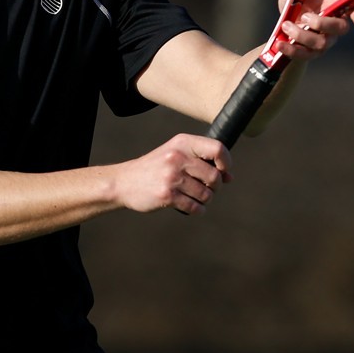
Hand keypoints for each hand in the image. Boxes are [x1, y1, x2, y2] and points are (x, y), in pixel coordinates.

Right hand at [113, 134, 230, 215]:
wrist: (123, 182)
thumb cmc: (154, 168)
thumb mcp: (176, 155)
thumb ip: (202, 162)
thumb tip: (229, 177)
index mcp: (182, 143)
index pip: (218, 148)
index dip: (226, 162)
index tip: (224, 172)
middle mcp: (177, 157)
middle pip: (215, 176)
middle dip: (215, 187)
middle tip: (207, 188)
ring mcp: (172, 177)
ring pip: (206, 194)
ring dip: (205, 200)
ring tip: (195, 197)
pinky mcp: (167, 195)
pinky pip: (194, 207)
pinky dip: (197, 210)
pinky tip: (190, 206)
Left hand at [271, 0, 353, 61]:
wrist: (285, 27)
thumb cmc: (295, 5)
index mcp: (333, 3)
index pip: (352, 8)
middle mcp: (333, 23)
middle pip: (340, 28)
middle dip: (322, 23)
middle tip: (303, 17)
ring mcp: (325, 40)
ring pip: (321, 43)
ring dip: (302, 35)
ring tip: (286, 25)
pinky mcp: (313, 53)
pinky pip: (306, 54)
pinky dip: (293, 50)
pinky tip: (281, 44)